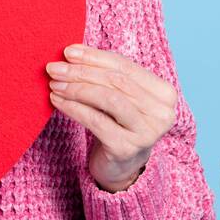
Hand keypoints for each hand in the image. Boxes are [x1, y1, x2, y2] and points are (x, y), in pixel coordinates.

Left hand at [45, 44, 178, 191]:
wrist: (121, 167)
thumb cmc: (118, 124)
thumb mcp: (120, 97)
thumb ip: (106, 75)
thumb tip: (71, 53)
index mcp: (164, 93)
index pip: (126, 66)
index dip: (95, 57)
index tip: (68, 51)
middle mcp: (162, 113)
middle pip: (116, 81)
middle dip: (81, 72)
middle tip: (54, 68)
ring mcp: (147, 132)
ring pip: (108, 99)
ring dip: (76, 88)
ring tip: (55, 84)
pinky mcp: (127, 148)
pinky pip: (96, 120)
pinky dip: (74, 108)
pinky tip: (57, 101)